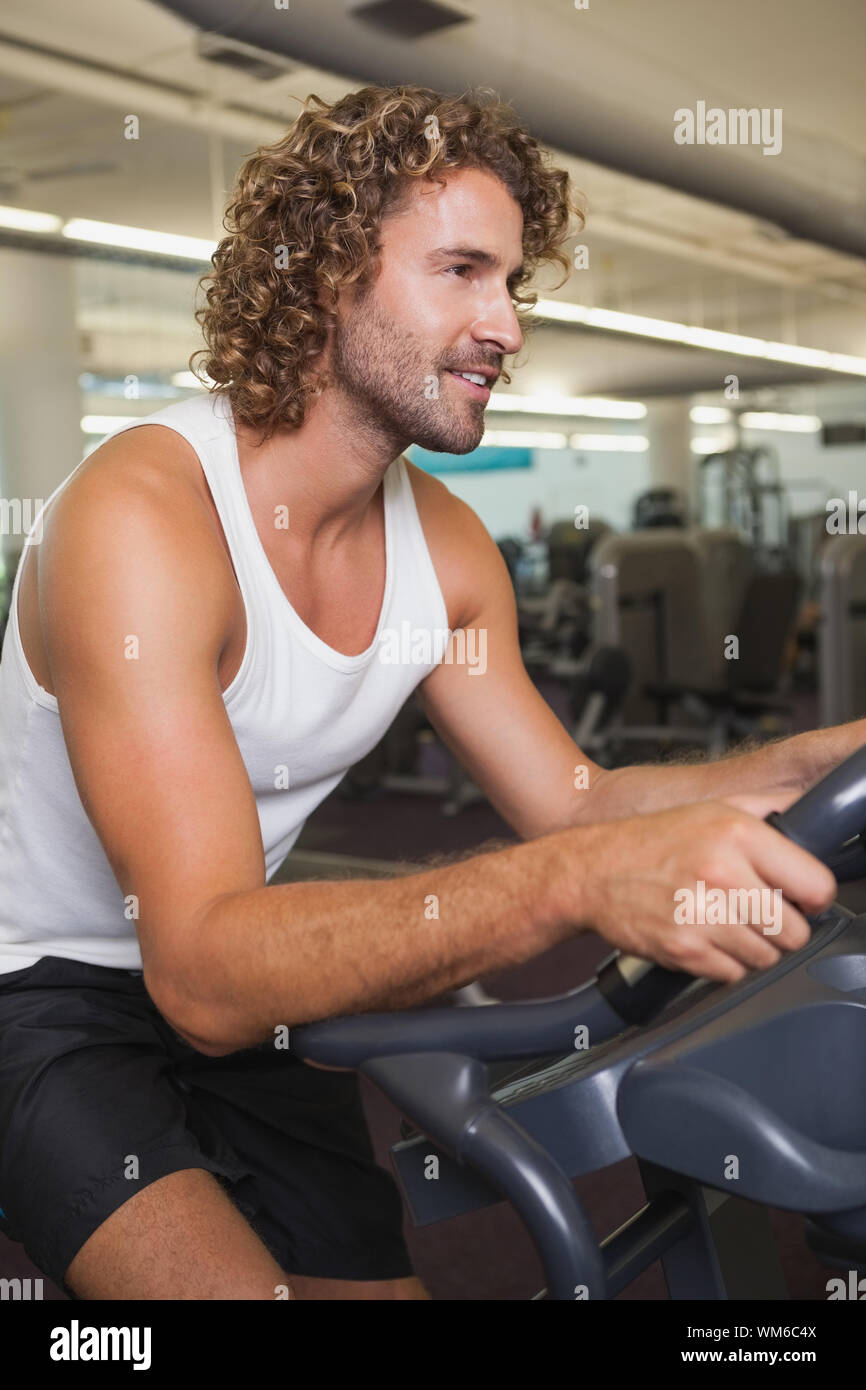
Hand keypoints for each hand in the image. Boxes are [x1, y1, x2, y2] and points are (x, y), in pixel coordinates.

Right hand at [575, 800, 836, 981]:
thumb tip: (810, 816)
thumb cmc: (651, 842)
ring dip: (752, 947)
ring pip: (767, 957)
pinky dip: (723, 963)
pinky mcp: (684, 949)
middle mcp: (722, 873)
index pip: (816, 886)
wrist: (591, 871)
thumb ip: (767, 813)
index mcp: (737, 834)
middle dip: (782, 927)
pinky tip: (704, 936)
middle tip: (758, 913)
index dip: (811, 897)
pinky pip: (732, 973)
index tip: (798, 898)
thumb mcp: (712, 809)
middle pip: (795, 931)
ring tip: (726, 923)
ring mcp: (702, 915)